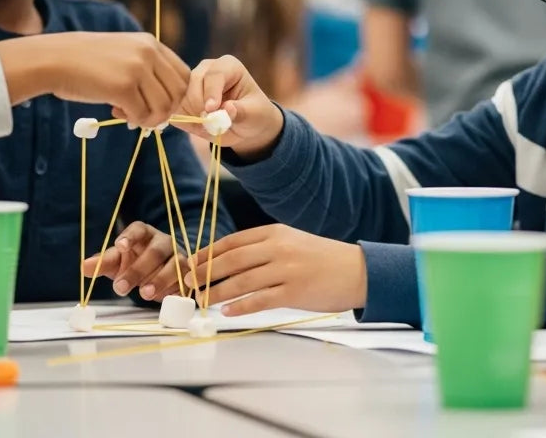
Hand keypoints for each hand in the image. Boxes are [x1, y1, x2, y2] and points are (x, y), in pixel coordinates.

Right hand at [37, 32, 190, 128]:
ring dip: (149, 118)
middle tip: (141, 113)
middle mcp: (148, 53)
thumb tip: (168, 104)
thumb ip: (146, 69)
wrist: (52, 60)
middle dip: (164, 110)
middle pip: (178, 94)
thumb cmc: (84, 62)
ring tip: (127, 113)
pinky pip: (143, 115)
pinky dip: (134, 121)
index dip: (174, 95)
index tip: (155, 103)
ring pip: (163, 108)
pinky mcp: (123, 87)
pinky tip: (116, 112)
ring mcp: (136, 69)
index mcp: (150, 43)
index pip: (183, 75)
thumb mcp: (122, 53)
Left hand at [82, 221, 190, 299]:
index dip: (129, 236)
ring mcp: (179, 257)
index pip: (138, 229)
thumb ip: (102, 263)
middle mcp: (164, 242)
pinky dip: (177, 288)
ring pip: (175, 264)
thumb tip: (84, 267)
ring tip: (144, 294)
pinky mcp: (188, 274)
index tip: (119, 246)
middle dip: (138, 269)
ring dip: (160, 279)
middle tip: (120, 287)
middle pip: (156, 251)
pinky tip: (168, 298)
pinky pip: (187, 280)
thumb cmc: (136, 263)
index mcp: (145, 234)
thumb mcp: (118, 263)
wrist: (162, 273)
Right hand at [177, 56, 284, 158]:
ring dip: (193, 115)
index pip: (215, 74)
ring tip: (212, 126)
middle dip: (200, 103)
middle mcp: (207, 69)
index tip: (211, 109)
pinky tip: (201, 127)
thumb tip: (227, 109)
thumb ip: (241, 112)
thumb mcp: (254, 114)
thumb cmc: (253, 114)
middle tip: (210, 122)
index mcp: (228, 66)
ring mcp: (193, 84)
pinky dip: (186, 121)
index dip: (211, 91)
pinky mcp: (183, 100)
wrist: (246, 126)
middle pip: (195, 81)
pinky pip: (177, 110)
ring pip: (183, 96)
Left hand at [183, 224, 366, 315]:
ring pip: (240, 282)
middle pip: (231, 260)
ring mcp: (285, 270)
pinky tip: (227, 312)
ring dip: (216, 292)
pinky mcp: (293, 292)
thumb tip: (229, 261)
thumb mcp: (292, 242)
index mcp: (275, 233)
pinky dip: (240, 307)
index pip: (233, 241)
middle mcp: (278, 248)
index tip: (191, 263)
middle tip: (187, 283)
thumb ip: (264, 248)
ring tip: (201, 301)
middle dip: (205, 273)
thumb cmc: (322, 258)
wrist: (357, 271)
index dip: (208, 253)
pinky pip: (259, 300)